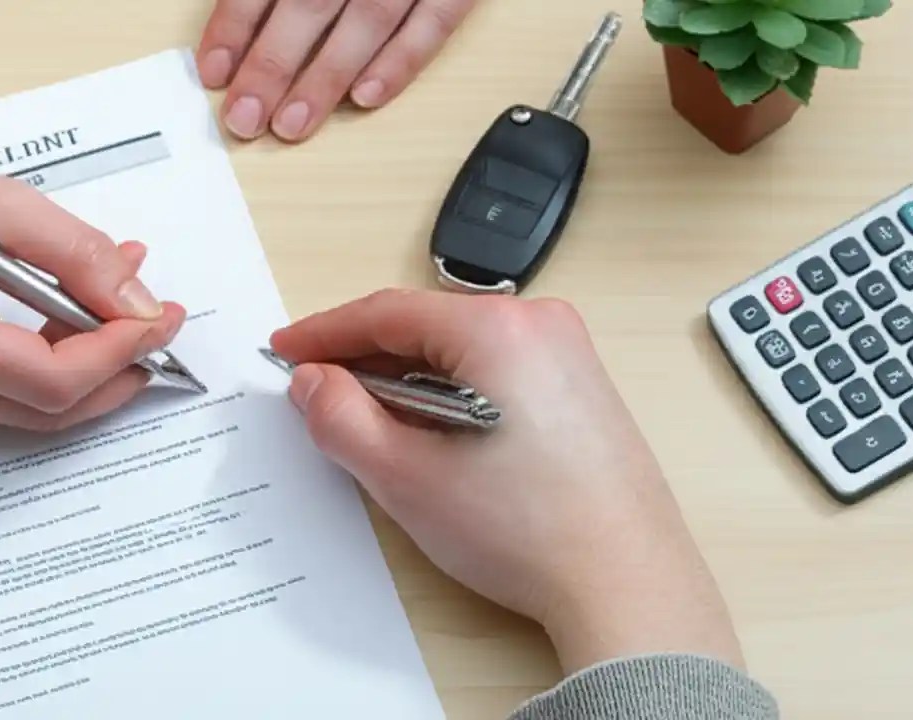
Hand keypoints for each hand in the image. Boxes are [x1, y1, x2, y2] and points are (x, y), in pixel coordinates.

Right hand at [0, 145, 185, 430]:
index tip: (159, 317)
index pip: (47, 378)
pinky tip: (74, 319)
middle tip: (157, 326)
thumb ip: (76, 255)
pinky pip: (2, 396)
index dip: (116, 355)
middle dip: (115, 373)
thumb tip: (140, 306)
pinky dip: (52, 366)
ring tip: (123, 314)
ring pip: (27, 412)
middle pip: (44, 410)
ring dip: (90, 372)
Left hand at [196, 0, 477, 141]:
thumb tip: (243, 16)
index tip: (214, 70)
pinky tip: (367, 96)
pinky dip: (403, 60)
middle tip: (245, 117)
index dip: (235, 22)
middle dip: (273, 64)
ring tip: (294, 123)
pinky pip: (436, 20)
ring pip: (368, 19)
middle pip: (311, 1)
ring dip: (327, 76)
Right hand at [269, 289, 744, 673]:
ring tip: (368, 421)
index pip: (386, 311)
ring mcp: (569, 354)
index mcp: (498, 328)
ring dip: (407, 377)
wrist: (626, 583)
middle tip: (317, 391)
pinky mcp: (582, 388)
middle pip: (425, 324)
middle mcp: (540, 324)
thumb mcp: (406, 476)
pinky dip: (450, 390)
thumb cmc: (529, 530)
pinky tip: (430, 432)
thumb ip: (341, 418)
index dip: (325, 331)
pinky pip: (496, 369)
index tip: (285, 350)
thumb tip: (313, 382)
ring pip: (461, 350)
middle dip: (365, 358)